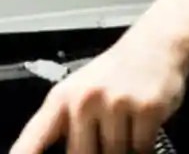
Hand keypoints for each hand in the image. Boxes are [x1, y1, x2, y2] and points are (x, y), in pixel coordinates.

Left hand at [10, 35, 187, 153]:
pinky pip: (141, 149)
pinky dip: (144, 145)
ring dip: (123, 147)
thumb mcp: (79, 93)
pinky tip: (142, 125)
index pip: (34, 138)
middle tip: (106, 132)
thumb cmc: (113, 75)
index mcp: (61, 98)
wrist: (154, 45)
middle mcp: (84, 100)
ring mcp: (115, 104)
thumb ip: (66, 126)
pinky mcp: (146, 108)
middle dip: (96, 152)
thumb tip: (68, 153)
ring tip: (126, 123)